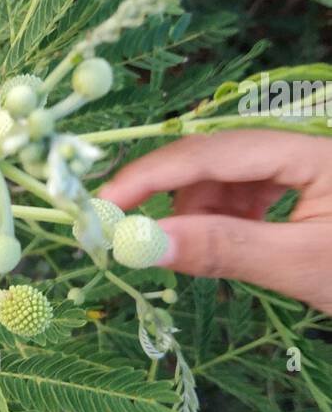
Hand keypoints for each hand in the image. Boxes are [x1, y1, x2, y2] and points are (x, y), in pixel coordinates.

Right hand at [99, 130, 331, 314]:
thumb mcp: (301, 266)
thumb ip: (223, 249)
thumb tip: (142, 242)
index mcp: (312, 149)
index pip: (211, 150)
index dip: (150, 176)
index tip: (101, 207)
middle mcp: (305, 145)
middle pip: (215, 155)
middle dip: (166, 191)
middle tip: (119, 230)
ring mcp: (306, 165)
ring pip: (226, 174)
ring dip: (195, 209)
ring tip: (186, 251)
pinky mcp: (306, 187)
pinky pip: (246, 191)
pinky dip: (221, 218)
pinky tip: (219, 244)